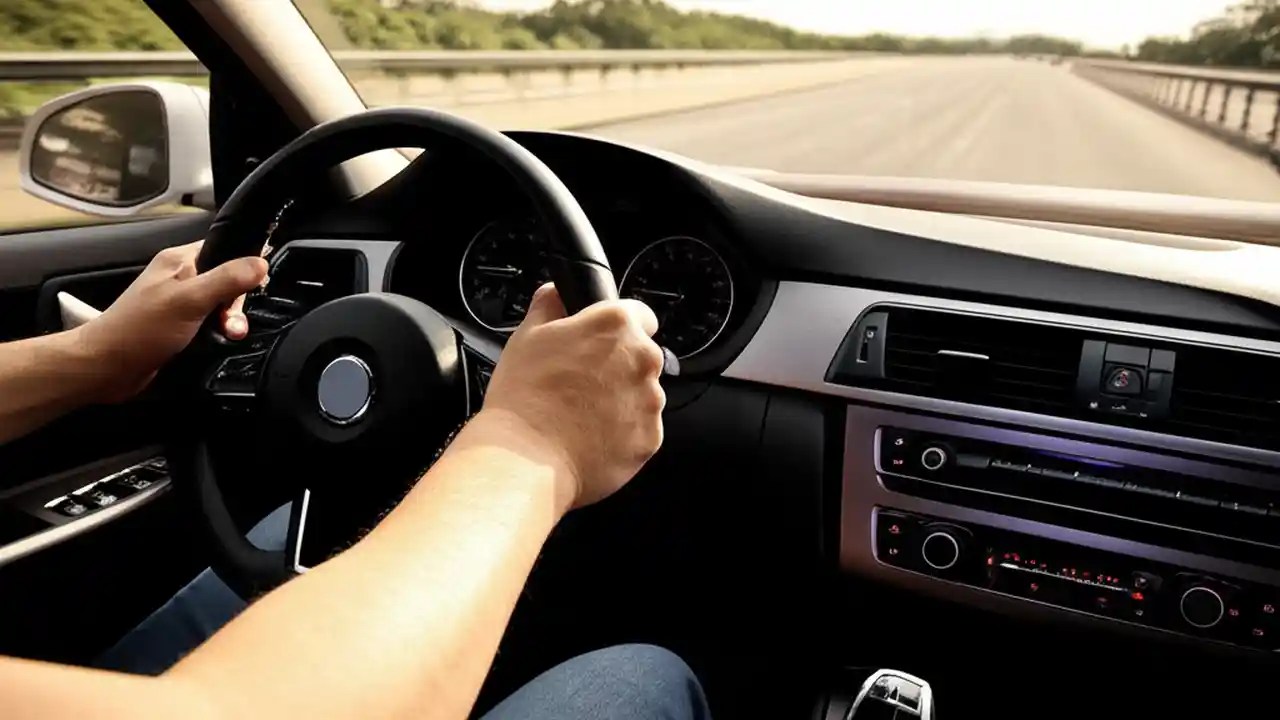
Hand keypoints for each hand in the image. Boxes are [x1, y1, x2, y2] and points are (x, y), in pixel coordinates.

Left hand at [75, 241, 268, 402]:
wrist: (107, 368)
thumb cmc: (140, 330)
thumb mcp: (190, 299)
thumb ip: (227, 279)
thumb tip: (261, 263)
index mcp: (179, 261)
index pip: (224, 248)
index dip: (244, 264)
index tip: (254, 285)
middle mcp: (180, 279)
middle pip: (228, 281)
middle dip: (237, 303)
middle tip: (230, 322)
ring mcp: (180, 304)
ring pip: (222, 306)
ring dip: (230, 322)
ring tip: (228, 336)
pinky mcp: (181, 328)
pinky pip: (212, 325)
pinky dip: (219, 335)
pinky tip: (219, 343)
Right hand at [480, 284, 665, 508]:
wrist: (526, 459)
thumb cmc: (525, 398)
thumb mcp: (527, 335)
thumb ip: (549, 305)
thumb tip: (555, 293)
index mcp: (616, 326)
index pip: (640, 313)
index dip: (618, 327)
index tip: (602, 341)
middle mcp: (642, 360)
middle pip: (641, 356)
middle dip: (618, 366)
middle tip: (581, 382)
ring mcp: (650, 402)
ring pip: (643, 393)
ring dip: (621, 399)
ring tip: (582, 413)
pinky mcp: (650, 438)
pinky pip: (642, 428)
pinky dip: (623, 432)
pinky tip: (591, 435)